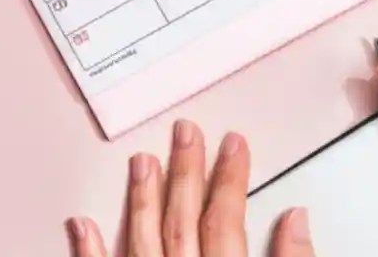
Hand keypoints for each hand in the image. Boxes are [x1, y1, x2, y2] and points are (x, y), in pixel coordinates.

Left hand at [67, 120, 315, 256]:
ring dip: (142, 197)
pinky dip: (89, 249)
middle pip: (183, 220)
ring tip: (141, 160)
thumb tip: (297, 221)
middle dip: (187, 171)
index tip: (234, 145)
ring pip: (143, 239)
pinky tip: (81, 223)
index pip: (226, 221)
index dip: (232, 179)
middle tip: (185, 132)